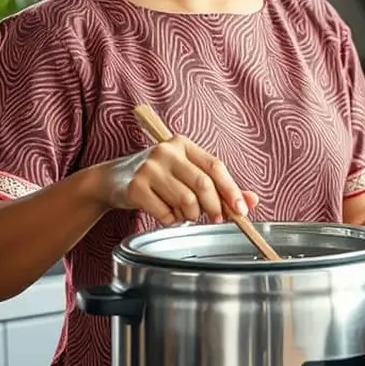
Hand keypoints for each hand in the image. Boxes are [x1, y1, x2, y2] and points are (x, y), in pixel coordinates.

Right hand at [104, 135, 258, 224]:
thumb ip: (220, 187)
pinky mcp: (136, 187)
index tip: (241, 210)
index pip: (215, 166)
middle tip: (217, 219)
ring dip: (191, 216)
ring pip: (186, 202)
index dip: (232, 190)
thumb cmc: (158, 178)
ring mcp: (149, 168)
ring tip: (185, 214)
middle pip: (203, 185)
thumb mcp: (188, 174)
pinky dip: (172, 220)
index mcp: (183, 144)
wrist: (113, 180)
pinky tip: (166, 213)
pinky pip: (166, 214)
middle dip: (215, 207)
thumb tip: (251, 201)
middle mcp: (166, 151)